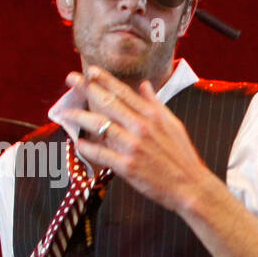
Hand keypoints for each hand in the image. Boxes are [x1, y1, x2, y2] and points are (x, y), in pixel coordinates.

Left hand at [59, 65, 212, 212]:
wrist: (190, 186)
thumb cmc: (183, 157)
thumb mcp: (174, 125)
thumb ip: (156, 104)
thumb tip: (145, 86)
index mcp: (153, 115)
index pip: (124, 92)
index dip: (105, 79)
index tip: (91, 71)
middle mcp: (141, 127)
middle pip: (108, 103)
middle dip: (86, 88)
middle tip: (71, 78)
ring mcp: (133, 146)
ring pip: (99, 125)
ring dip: (80, 117)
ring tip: (67, 112)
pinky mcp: (127, 166)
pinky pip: (100, 153)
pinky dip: (86, 147)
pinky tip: (78, 142)